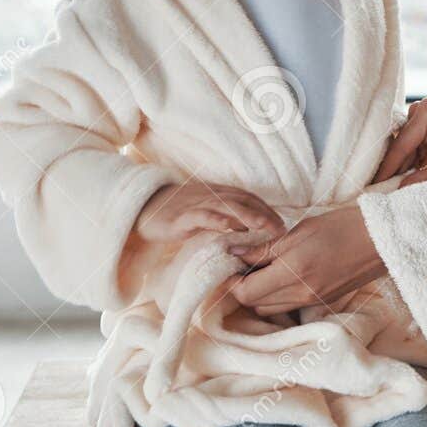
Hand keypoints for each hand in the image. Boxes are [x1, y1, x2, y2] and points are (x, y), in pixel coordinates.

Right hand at [133, 180, 286, 243]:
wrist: (143, 207)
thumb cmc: (175, 213)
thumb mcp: (204, 214)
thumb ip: (223, 218)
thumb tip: (245, 232)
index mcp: (218, 194)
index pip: (249, 199)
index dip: (267, 210)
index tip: (283, 224)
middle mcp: (212, 196)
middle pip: (244, 201)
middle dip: (264, 214)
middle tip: (281, 229)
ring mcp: (197, 204)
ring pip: (227, 206)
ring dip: (248, 216)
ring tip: (263, 226)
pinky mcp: (182, 216)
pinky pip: (202, 216)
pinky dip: (217, 220)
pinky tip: (229, 227)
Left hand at [228, 206, 386, 316]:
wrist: (379, 239)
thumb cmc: (340, 227)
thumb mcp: (298, 231)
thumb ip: (264, 248)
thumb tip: (234, 252)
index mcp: (293, 273)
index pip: (246, 292)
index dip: (232, 281)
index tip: (230, 264)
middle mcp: (301, 295)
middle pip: (255, 304)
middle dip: (245, 287)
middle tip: (246, 263)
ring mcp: (312, 302)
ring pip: (271, 308)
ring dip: (261, 293)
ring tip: (265, 268)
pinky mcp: (321, 303)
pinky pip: (289, 306)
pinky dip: (279, 295)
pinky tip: (284, 274)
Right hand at [372, 98, 426, 187]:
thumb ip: (426, 177)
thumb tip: (400, 189)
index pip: (402, 144)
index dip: (388, 167)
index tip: (375, 184)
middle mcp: (420, 110)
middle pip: (400, 145)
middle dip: (393, 168)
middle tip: (381, 190)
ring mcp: (420, 116)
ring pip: (403, 148)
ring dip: (401, 167)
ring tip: (393, 187)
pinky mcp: (422, 126)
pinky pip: (410, 147)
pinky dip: (409, 163)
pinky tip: (406, 178)